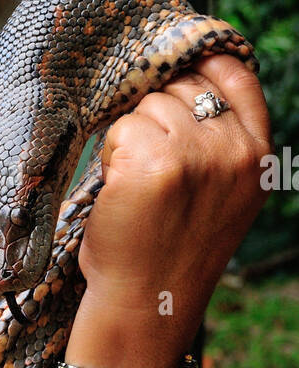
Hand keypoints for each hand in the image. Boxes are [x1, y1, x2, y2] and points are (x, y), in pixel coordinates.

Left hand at [76, 53, 272, 348]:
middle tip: (152, 171)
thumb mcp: (223, 195)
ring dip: (130, 138)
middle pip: (180, 86)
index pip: (237, 74)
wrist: (148, 303)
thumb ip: (223, 142)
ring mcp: (194, 153)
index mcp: (257, 156)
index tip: (178, 74)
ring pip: (147, 105)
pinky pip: (119, 128)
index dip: (202, 64)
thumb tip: (193, 75)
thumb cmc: (171, 249)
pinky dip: (110, 155)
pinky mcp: (152, 162)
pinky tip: (119, 191)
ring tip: (137, 186)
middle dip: (157, 116)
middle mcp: (233, 151)